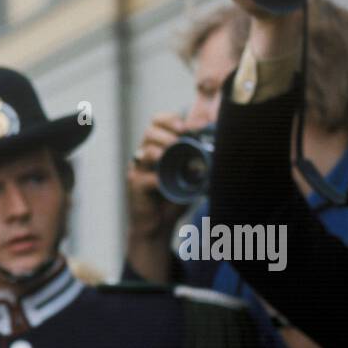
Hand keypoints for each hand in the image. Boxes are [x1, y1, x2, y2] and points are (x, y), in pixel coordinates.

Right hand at [127, 113, 186, 232]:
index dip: (170, 120)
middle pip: (149, 131)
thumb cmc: (172, 200)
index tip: (186, 129)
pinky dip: (161, 178)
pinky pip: (147, 176)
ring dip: (163, 152)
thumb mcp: (188, 176)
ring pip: (145, 151)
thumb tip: (212, 149)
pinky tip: (169, 183)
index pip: (157, 123)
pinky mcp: (135, 186)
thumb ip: (195, 162)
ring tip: (175, 161)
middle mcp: (143, 157)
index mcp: (155, 149)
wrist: (157, 227)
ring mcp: (137, 171)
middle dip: (168, 134)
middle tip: (180, 142)